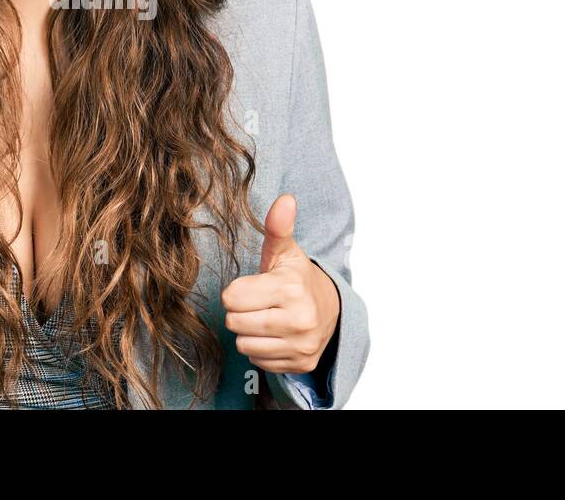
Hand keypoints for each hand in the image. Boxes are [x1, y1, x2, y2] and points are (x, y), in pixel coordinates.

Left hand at [222, 193, 339, 374]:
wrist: (332, 309)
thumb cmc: (297, 278)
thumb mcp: (285, 252)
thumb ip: (278, 227)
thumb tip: (285, 199)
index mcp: (290, 289)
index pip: (232, 298)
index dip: (236, 291)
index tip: (252, 287)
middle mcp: (299, 320)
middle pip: (235, 322)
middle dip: (241, 312)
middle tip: (258, 303)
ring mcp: (301, 345)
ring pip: (244, 345)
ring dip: (248, 332)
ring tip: (265, 318)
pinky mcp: (302, 364)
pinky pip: (258, 361)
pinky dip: (261, 349)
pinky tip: (274, 335)